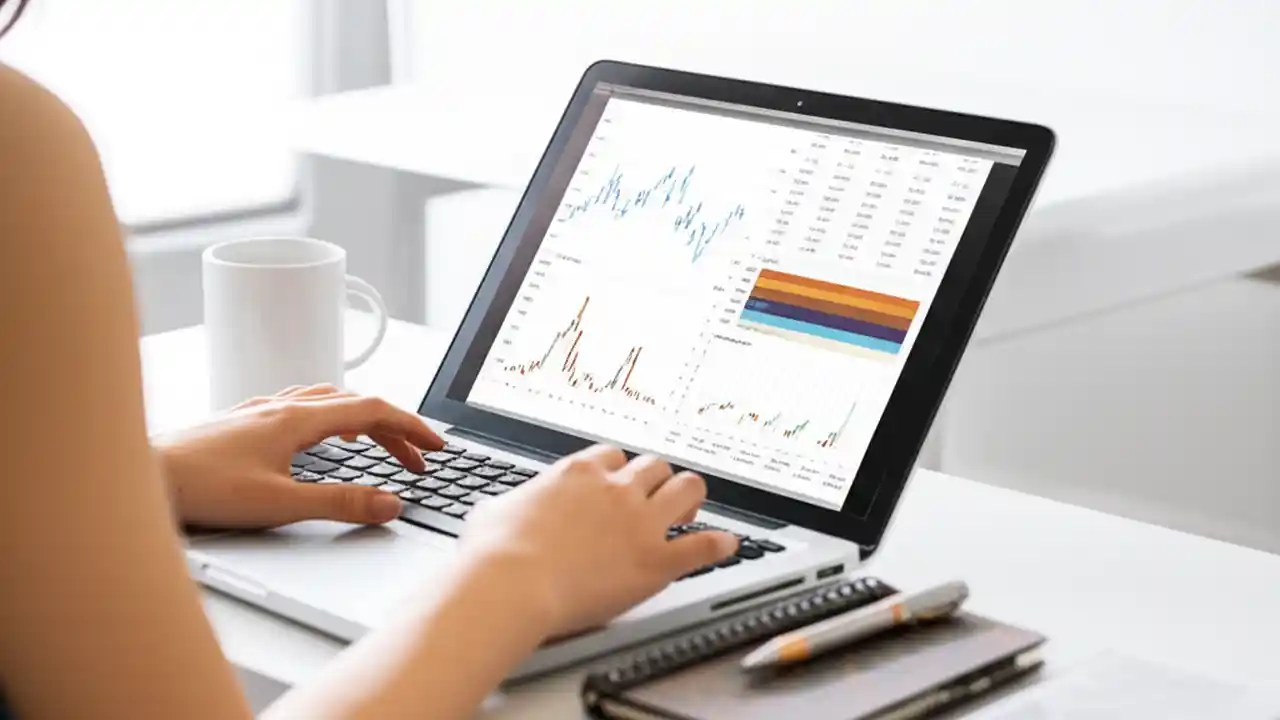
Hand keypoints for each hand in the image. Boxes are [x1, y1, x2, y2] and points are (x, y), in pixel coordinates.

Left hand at [154, 384, 442, 528]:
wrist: (139, 476)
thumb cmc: (200, 488)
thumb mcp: (281, 503)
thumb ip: (341, 503)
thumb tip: (391, 503)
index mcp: (299, 419)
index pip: (374, 411)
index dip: (412, 427)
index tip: (437, 446)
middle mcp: (281, 406)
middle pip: (355, 405)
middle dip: (394, 431)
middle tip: (417, 460)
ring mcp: (259, 411)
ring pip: (326, 401)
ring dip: (361, 419)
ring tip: (376, 441)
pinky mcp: (241, 422)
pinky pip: (298, 406)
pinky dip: (326, 417)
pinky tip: (314, 435)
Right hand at [460, 445, 738, 637]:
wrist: (510, 583)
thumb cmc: (494, 553)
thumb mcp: (491, 511)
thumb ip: (509, 504)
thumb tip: (499, 511)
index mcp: (577, 473)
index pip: (613, 457)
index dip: (619, 471)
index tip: (620, 482)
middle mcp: (614, 490)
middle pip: (654, 466)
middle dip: (657, 480)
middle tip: (658, 497)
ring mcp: (639, 523)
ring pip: (686, 488)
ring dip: (689, 497)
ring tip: (689, 510)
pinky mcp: (655, 560)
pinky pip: (702, 545)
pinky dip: (718, 544)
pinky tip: (726, 545)